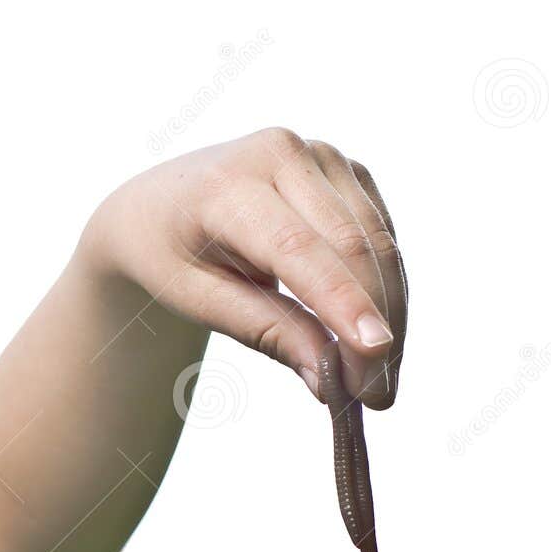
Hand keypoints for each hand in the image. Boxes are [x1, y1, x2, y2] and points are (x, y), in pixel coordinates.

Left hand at [76, 126, 407, 408]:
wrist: (161, 203)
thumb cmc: (169, 254)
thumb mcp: (197, 299)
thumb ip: (263, 330)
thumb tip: (329, 377)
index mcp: (227, 183)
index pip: (297, 247)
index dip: (342, 301)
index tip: (375, 353)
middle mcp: (281, 153)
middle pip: (350, 245)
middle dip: (373, 325)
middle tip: (377, 398)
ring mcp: (321, 155)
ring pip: (379, 243)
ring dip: (389, 315)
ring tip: (378, 383)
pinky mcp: (347, 170)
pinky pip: (383, 237)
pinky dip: (386, 291)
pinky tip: (372, 337)